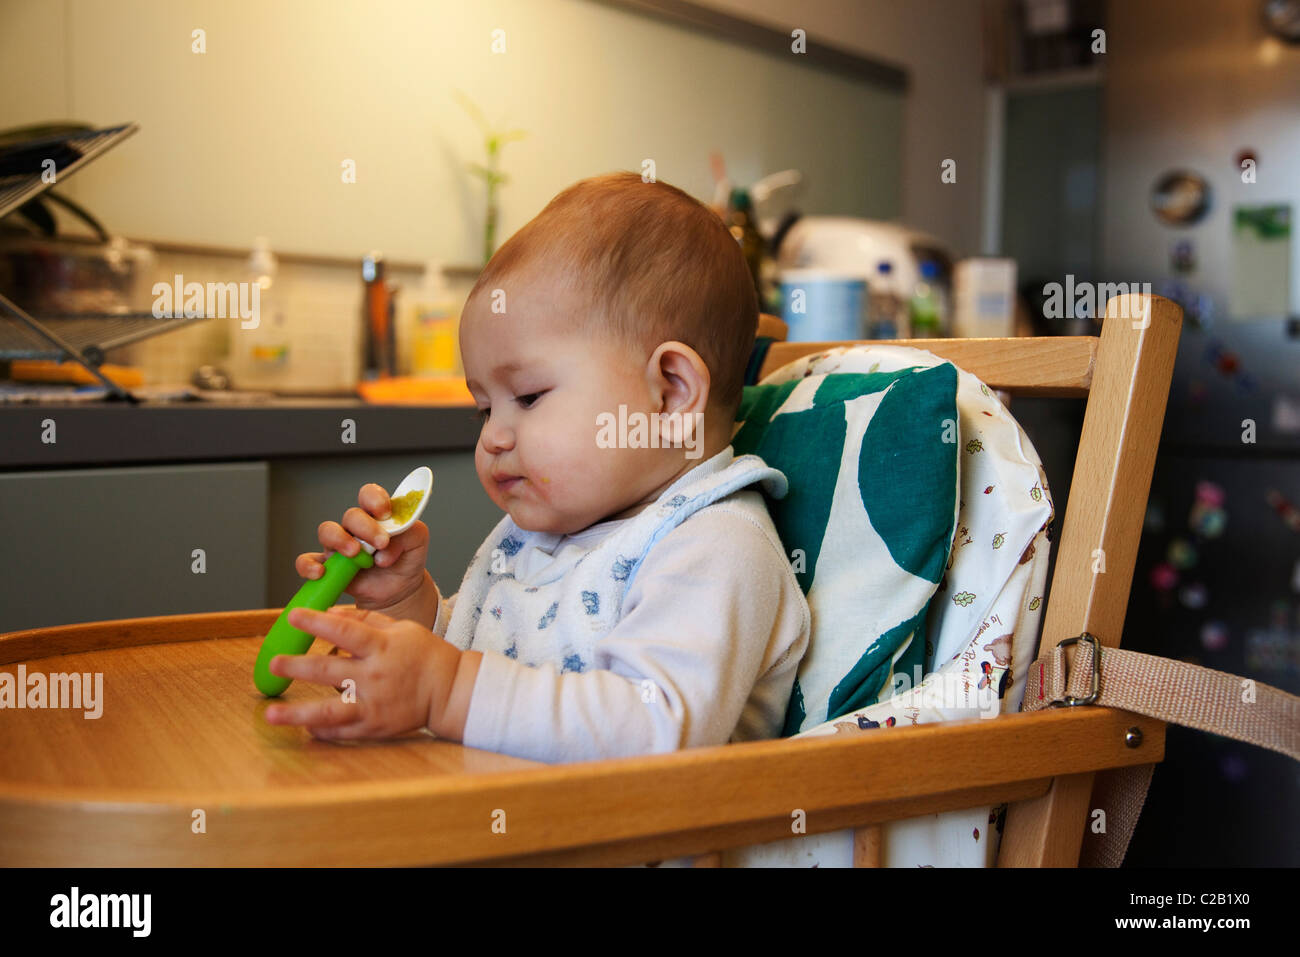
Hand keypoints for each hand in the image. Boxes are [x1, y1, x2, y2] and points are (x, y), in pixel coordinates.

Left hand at [263, 605, 458, 740]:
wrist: (450, 691)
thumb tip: (329, 613)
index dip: (317, 623)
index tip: (292, 616)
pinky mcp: (374, 727)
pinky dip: (320, 729)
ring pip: (329, 711)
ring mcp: (373, 705)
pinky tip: (303, 726)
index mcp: (382, 647)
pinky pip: (341, 731)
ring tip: (271, 714)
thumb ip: (365, 619)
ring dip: (297, 713)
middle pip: (328, 670)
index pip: (344, 631)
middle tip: (274, 663)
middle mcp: (375, 676)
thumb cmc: (425, 655)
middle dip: (297, 666)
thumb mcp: (401, 628)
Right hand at [295, 483, 430, 611]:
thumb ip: (409, 535)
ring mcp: (339, 546)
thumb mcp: (417, 544)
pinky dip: (309, 566)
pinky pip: (307, 561)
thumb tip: (385, 550)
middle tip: (380, 543)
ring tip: (355, 554)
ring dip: (340, 540)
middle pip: (351, 515)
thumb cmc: (406, 560)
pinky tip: (321, 573)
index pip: (369, 495)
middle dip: (366, 527)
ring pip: (327, 530)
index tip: (385, 513)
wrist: (398, 589)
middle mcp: (355, 527)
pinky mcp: (328, 567)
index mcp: (377, 515)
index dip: (375, 499)